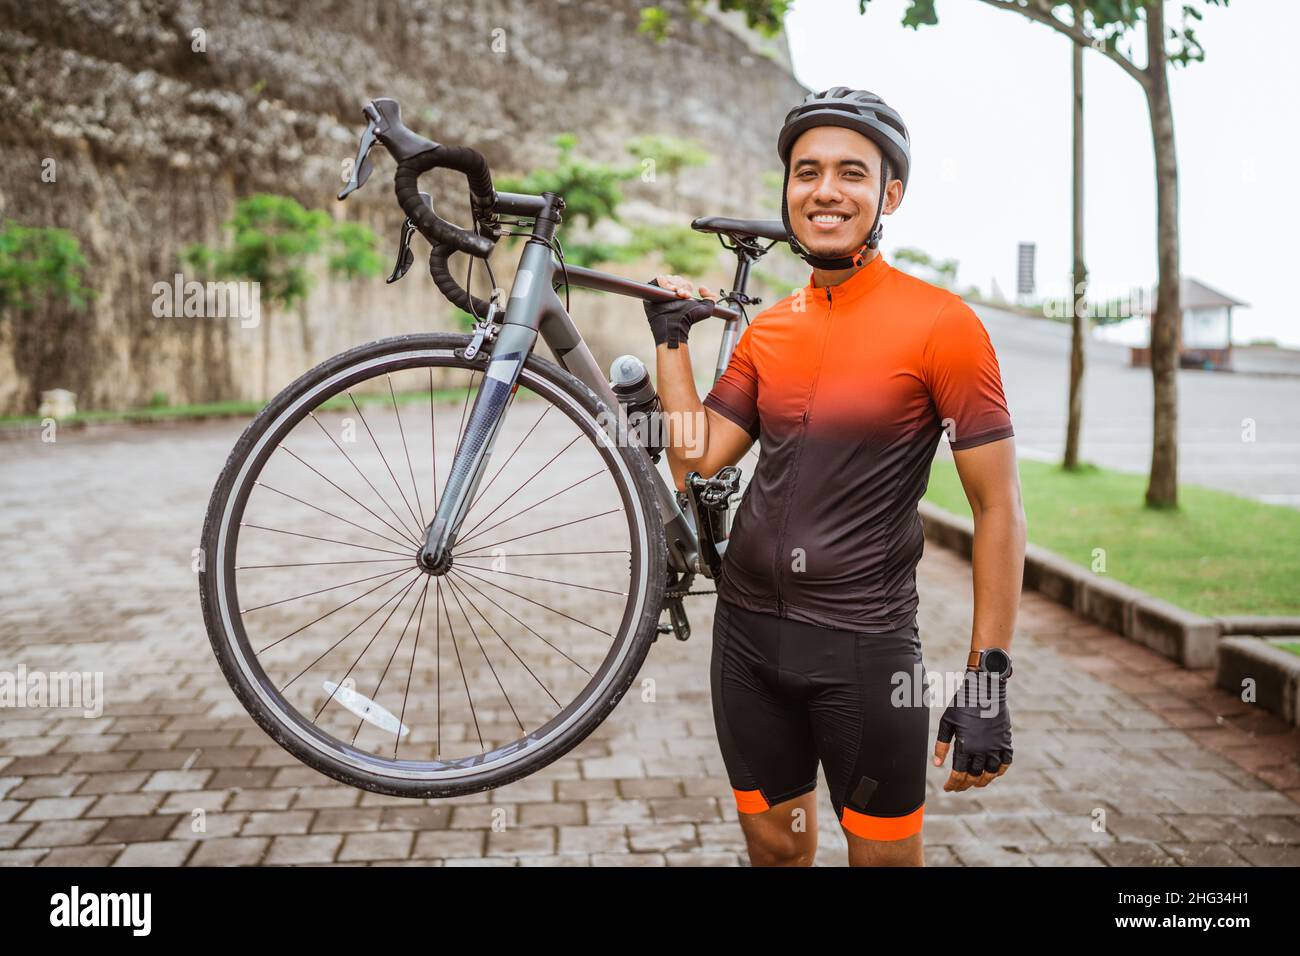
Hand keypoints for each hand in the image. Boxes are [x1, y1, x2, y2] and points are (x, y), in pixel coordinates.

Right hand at [644, 275, 718, 348]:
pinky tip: (670, 290)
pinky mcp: (652, 292)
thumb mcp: (705, 310)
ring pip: (667, 278)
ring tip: (676, 294)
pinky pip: (657, 280)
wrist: (676, 324)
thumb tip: (702, 288)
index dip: (686, 286)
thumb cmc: (689, 319)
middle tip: (682, 295)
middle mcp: (670, 293)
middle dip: (680, 285)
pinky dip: (664, 282)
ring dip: (673, 284)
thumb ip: (711, 298)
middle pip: (675, 279)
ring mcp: (661, 292)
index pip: (683, 282)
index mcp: (680, 295)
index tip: (688, 296)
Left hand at [933, 669, 1012, 791]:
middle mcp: (982, 749)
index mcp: (965, 745)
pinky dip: (999, 771)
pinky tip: (993, 773)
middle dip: (965, 785)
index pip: (958, 773)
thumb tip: (937, 765)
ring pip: (990, 773)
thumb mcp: (947, 722)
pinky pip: (1005, 763)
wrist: (985, 690)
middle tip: (959, 787)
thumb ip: (941, 745)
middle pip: (974, 776)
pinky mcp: (1006, 741)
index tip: (948, 788)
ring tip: (975, 784)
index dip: (953, 784)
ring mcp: (996, 746)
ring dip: (982, 781)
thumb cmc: (962, 704)